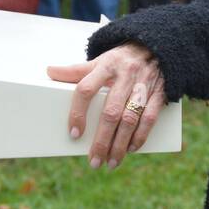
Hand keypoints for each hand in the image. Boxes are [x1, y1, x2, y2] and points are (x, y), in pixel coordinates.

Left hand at [47, 42, 166, 168]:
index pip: (86, 89)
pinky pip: (149, 117)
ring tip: (111, 162)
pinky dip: (141, 135)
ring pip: (130, 118)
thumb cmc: (120, 59)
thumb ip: (77, 70)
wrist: (154, 46)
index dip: (78, 112)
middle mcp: (124, 76)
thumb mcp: (99, 60)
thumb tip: (49, 71)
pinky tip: (131, 149)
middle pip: (111, 112)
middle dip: (102, 140)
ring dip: (120, 144)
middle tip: (93, 161)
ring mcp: (143, 85)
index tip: (74, 134)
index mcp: (105, 66)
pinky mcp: (158, 93)